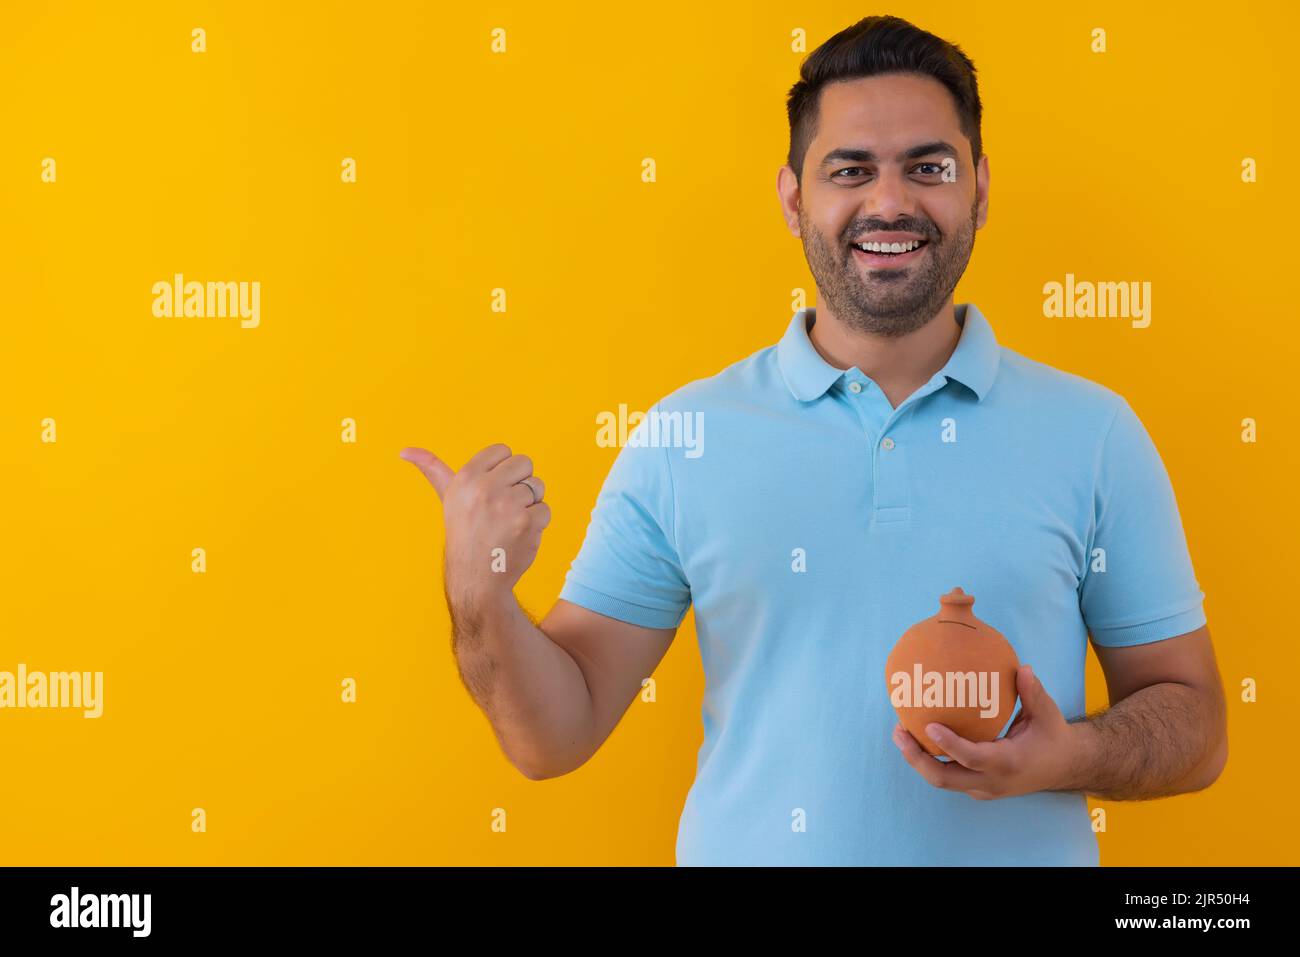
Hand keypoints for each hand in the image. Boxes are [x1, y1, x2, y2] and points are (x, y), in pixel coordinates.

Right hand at [400, 443, 551, 605]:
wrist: (476, 578)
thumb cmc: (464, 533)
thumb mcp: (447, 498)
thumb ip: (432, 469)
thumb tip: (405, 450)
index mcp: (466, 477)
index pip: (503, 450)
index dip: (502, 470)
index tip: (491, 489)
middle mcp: (485, 489)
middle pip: (524, 463)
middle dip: (519, 482)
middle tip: (502, 506)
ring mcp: (507, 506)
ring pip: (537, 486)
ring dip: (529, 504)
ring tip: (509, 521)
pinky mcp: (527, 523)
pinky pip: (545, 509)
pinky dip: (537, 523)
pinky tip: (518, 535)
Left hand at [891, 664, 1080, 799]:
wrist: (1064, 767)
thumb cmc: (1052, 736)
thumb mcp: (1047, 713)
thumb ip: (1033, 692)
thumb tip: (1021, 668)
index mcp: (1007, 763)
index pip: (971, 757)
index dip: (948, 744)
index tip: (928, 725)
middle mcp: (991, 782)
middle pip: (944, 779)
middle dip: (916, 759)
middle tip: (899, 732)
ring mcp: (983, 788)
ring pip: (942, 780)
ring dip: (918, 759)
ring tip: (899, 732)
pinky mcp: (977, 787)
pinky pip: (949, 775)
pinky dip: (931, 759)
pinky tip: (917, 736)